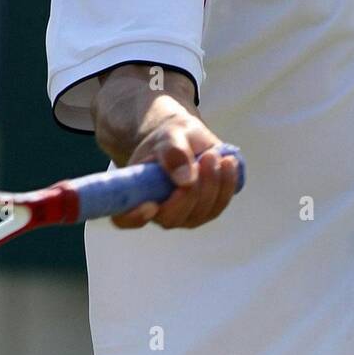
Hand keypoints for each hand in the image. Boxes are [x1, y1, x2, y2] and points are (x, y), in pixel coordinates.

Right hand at [110, 113, 240, 230]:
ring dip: (213, 184)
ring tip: (214, 155)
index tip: (151, 205)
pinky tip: (228, 163)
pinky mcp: (205, 210)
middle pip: (172, 218)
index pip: (125, 219)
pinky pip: (219, 205)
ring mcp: (183, 215)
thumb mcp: (170, 136)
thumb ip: (173, 152)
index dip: (134, 218)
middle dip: (191, 192)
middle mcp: (157, 212)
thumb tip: (185, 179)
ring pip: (200, 213)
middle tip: (205, 158)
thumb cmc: (170, 139)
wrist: (187, 138)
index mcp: (136, 194)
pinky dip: (227, 184)